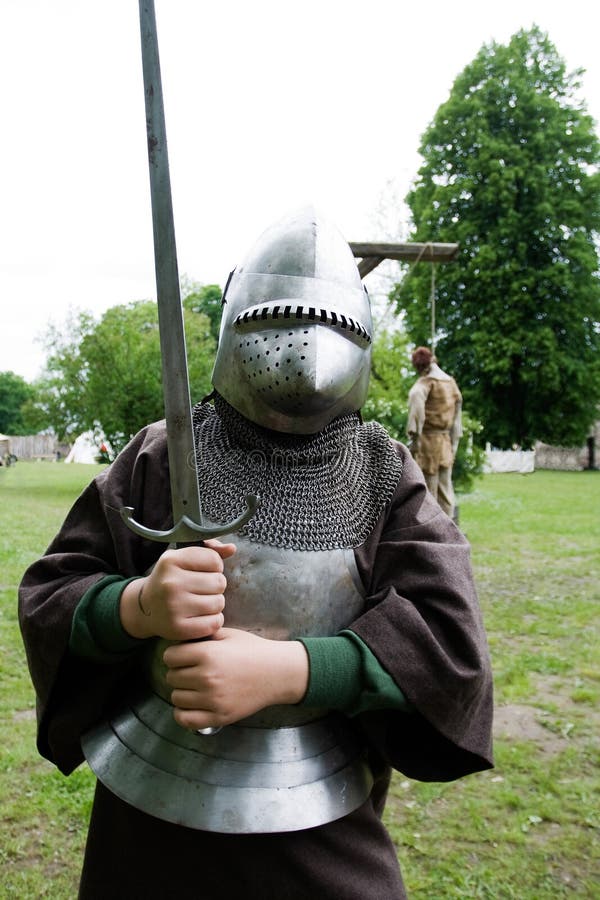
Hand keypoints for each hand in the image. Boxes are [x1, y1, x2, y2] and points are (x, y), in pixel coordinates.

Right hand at [120, 540, 235, 640]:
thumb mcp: (183, 559)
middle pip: (219, 582)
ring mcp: (173, 607)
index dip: (214, 566)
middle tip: (201, 589)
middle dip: (215, 586)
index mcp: (171, 560)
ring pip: (219, 603)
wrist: (145, 608)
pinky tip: (201, 616)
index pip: (214, 560)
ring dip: (215, 603)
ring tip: (201, 602)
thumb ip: (210, 550)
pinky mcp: (179, 628)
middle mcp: (171, 583)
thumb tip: (232, 548)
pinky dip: (213, 621)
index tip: (202, 572)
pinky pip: (215, 623)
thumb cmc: (171, 580)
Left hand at [163, 628, 309, 730]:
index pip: (169, 657)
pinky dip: (183, 713)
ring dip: (182, 692)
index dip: (175, 655)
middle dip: (178, 672)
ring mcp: (212, 699)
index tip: (183, 656)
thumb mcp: (228, 634)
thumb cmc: (253, 650)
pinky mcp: (219, 716)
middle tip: (191, 671)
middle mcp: (207, 677)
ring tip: (195, 687)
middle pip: (171, 677)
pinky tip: (192, 705)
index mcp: (208, 653)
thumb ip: (202, 636)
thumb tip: (179, 642)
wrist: (277, 672)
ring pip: (176, 698)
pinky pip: (185, 719)